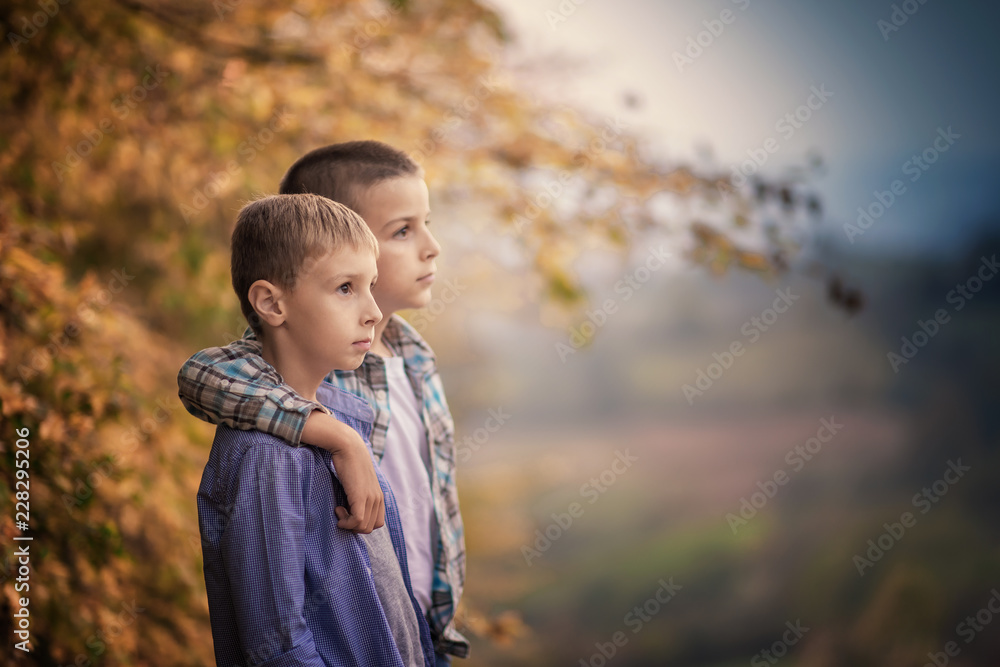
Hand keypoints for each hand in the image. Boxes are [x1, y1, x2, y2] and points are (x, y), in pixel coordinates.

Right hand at [302, 411, 384, 532]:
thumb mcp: (358, 482)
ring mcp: (371, 498)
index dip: (361, 523)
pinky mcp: (361, 496)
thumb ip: (360, 494)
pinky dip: (346, 522)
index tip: (348, 512)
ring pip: (363, 527)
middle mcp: (378, 498)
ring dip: (348, 523)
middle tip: (342, 512)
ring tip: (339, 509)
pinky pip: (357, 521)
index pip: (377, 523)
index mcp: (379, 496)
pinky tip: (338, 509)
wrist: (348, 447)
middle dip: (353, 526)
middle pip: (370, 528)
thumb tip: (351, 506)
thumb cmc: (349, 463)